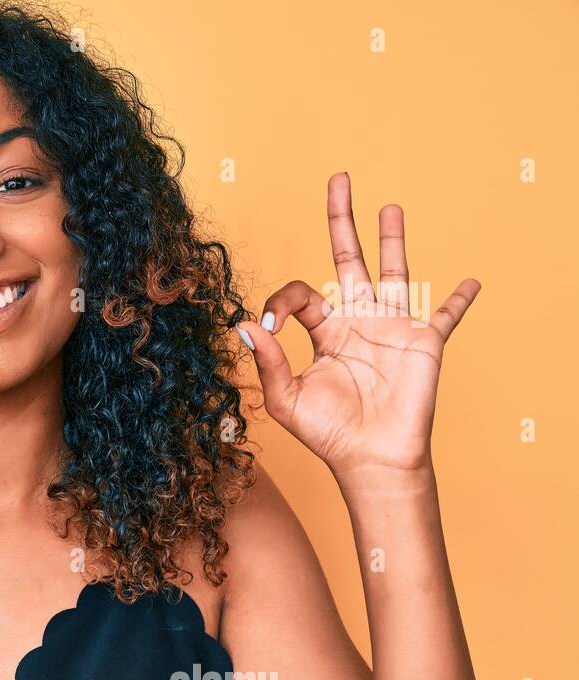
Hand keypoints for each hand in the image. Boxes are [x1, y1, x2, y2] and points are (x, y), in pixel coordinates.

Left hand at [237, 172, 480, 480]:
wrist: (370, 459)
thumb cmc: (327, 433)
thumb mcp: (286, 399)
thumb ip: (268, 360)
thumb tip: (247, 322)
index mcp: (323, 332)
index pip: (301, 294)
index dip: (282, 300)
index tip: (272, 321)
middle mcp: (357, 322)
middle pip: (349, 260)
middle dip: (342, 222)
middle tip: (339, 181)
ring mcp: (392, 328)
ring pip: (394, 272)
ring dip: (392, 240)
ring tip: (388, 207)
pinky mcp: (424, 342)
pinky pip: (446, 316)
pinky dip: (459, 299)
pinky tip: (472, 282)